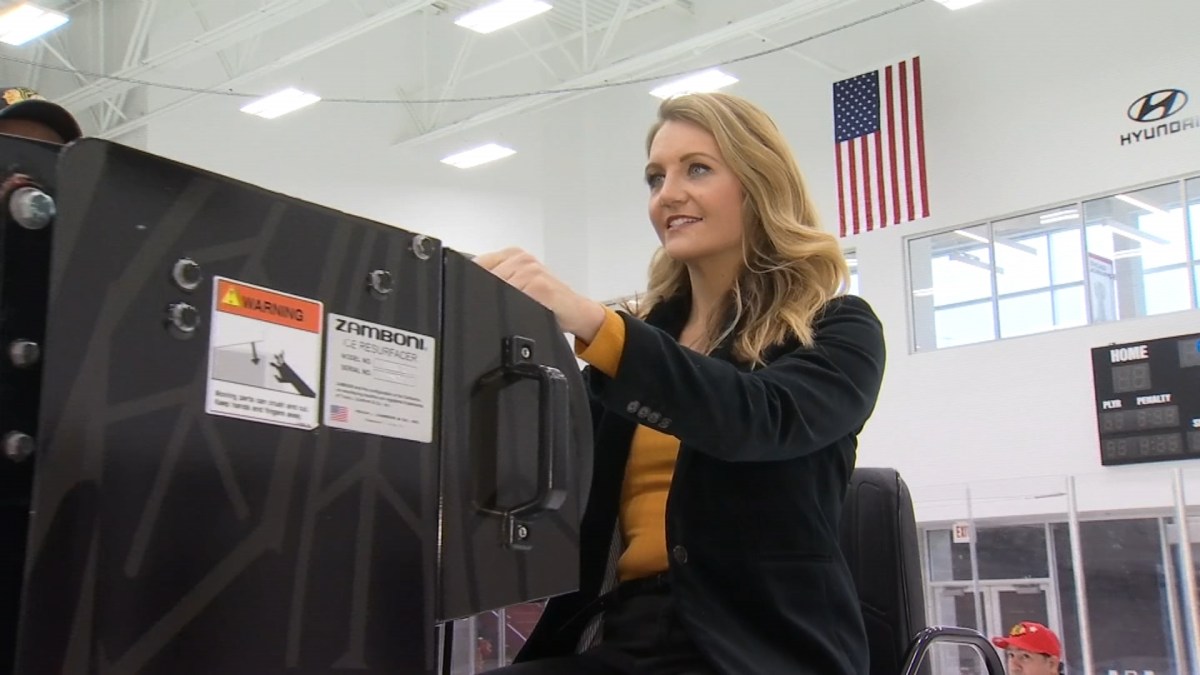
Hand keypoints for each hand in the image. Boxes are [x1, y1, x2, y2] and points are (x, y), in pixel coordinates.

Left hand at [474, 247, 606, 341]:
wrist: (577, 311)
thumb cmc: (548, 300)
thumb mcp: (519, 285)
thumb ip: (496, 282)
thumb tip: (467, 291)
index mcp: (513, 254)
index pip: (477, 264)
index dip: (472, 284)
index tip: (477, 296)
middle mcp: (522, 258)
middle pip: (485, 278)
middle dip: (485, 296)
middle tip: (498, 307)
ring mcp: (531, 270)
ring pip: (498, 288)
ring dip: (500, 304)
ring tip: (513, 310)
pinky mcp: (540, 286)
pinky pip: (515, 298)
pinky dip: (514, 308)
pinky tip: (523, 311)